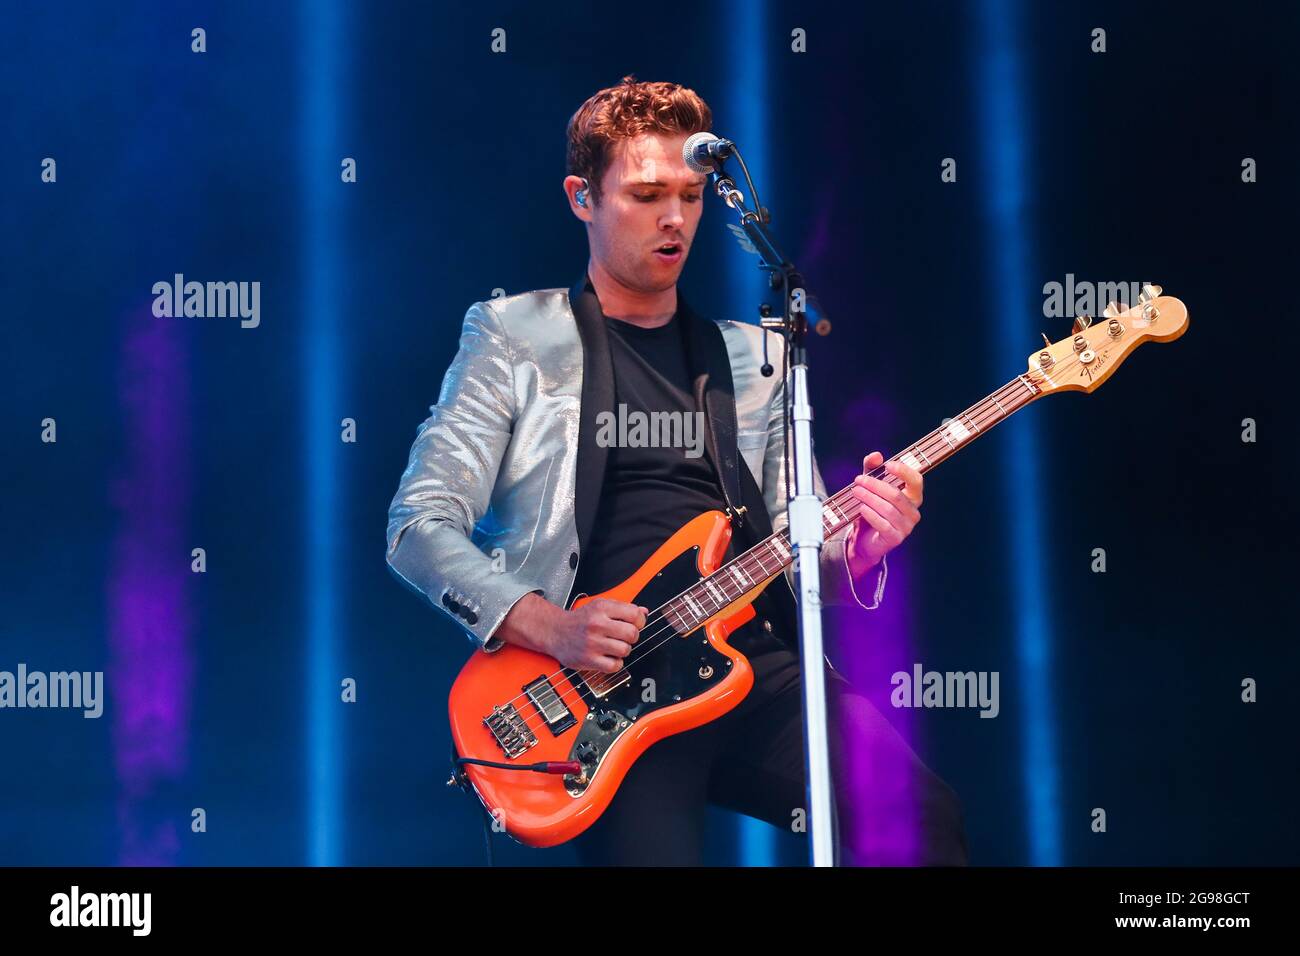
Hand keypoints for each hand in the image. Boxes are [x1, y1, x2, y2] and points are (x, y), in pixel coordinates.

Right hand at [498, 593, 647, 672]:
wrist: (555, 632)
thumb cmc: (580, 620)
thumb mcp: (600, 606)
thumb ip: (623, 608)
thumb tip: (645, 612)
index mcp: (601, 608)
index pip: (635, 614)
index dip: (639, 621)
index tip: (634, 624)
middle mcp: (596, 624)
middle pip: (632, 633)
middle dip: (632, 636)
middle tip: (623, 637)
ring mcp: (592, 643)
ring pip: (625, 650)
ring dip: (623, 650)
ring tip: (614, 647)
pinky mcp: (588, 659)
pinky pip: (615, 666)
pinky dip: (615, 663)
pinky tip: (608, 657)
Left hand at [845, 450, 922, 578]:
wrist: (865, 540)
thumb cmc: (872, 510)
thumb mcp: (871, 487)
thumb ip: (872, 469)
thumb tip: (876, 455)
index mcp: (913, 497)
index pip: (916, 481)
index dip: (904, 472)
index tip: (887, 465)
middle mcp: (913, 512)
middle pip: (896, 494)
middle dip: (875, 485)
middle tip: (858, 480)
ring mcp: (906, 527)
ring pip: (888, 508)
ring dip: (869, 498)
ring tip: (855, 491)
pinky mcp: (895, 538)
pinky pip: (883, 524)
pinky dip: (871, 514)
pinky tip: (861, 508)